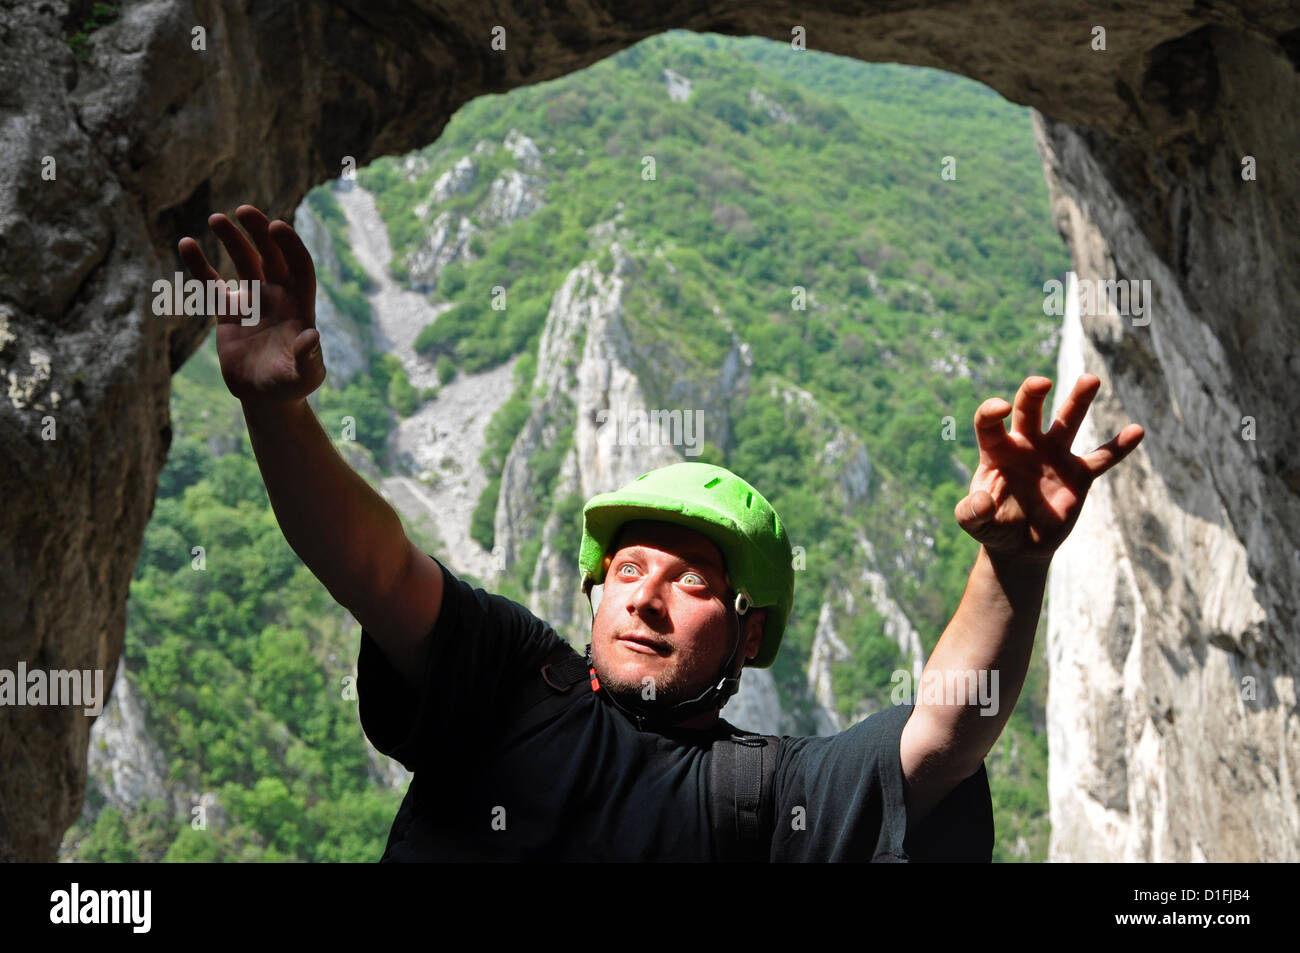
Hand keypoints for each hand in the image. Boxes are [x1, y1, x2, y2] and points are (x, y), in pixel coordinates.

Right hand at [177, 205, 324, 404]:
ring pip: (243, 262)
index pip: (299, 266)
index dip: (290, 245)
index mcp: (300, 306)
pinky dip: (199, 265)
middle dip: (259, 232)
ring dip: (232, 239)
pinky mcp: (228, 311)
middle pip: (271, 255)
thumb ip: (307, 357)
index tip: (276, 226)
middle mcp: (278, 297)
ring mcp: (252, 301)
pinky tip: (186, 243)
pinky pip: (211, 283)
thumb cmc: (291, 387)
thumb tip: (311, 336)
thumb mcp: (304, 375)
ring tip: (216, 218)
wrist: (265, 399)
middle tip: (243, 210)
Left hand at [954, 374, 1143, 564]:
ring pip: (1067, 422)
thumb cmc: (993, 527)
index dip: (991, 412)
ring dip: (1078, 400)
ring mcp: (1054, 457)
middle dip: (1032, 394)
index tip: (1001, 407)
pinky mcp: (1078, 475)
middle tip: (1041, 382)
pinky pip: (1101, 458)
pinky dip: (1118, 447)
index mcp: (997, 452)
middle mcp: (1026, 446)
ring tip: (1090, 379)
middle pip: (1028, 411)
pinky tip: (1137, 431)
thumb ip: (971, 513)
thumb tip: (981, 502)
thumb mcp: (975, 523)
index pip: (989, 424)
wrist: (1020, 545)